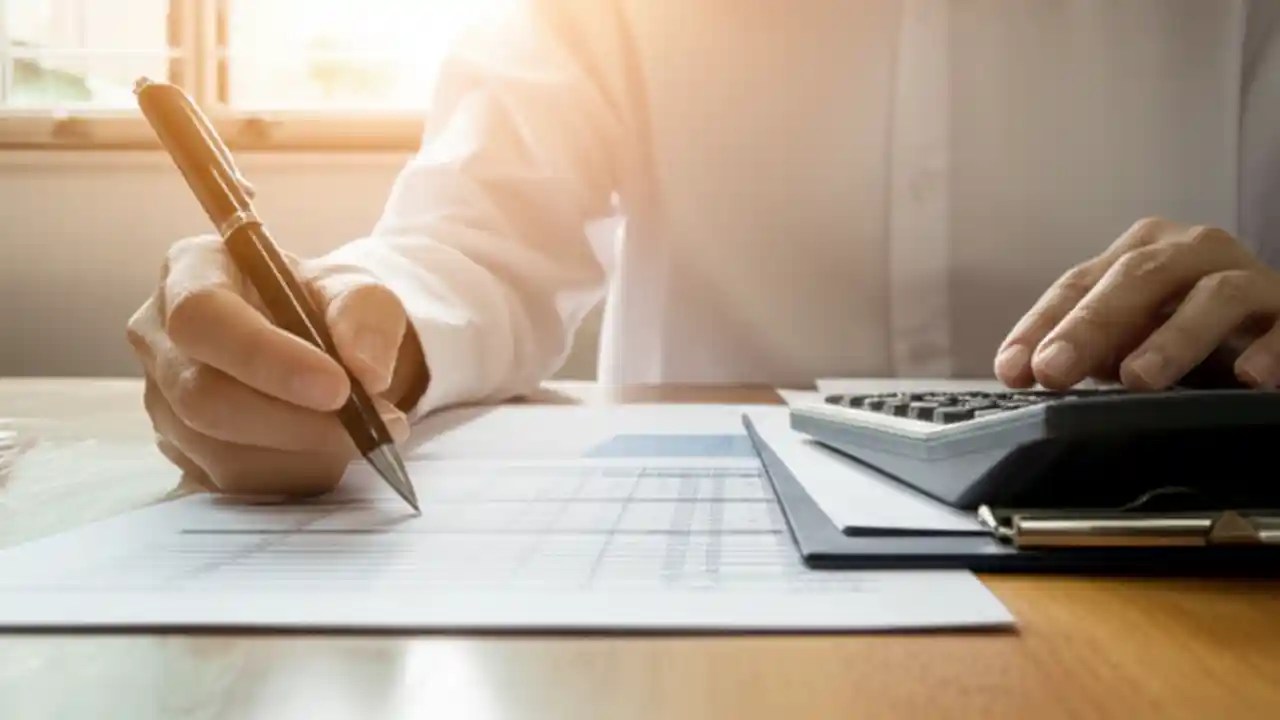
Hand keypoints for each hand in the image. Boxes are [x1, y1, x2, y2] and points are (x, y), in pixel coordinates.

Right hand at [127, 236, 423, 495]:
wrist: (318, 346)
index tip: (338, 387)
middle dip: (294, 422)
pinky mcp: (179, 449)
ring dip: (302, 454)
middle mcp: (158, 334)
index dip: (265, 358)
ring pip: (219, 450)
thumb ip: (366, 314)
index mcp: (190, 270)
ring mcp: (160, 398)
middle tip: (368, 428)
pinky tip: (328, 452)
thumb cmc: (325, 307)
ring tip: (359, 436)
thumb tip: (367, 371)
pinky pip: (231, 481)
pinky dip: (293, 475)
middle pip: (202, 396)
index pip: (202, 316)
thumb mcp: (357, 289)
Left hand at [995, 217, 1279, 390]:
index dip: (1041, 326)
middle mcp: (1193, 252)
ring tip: (1139, 378)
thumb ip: (1092, 348)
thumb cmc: (1192, 333)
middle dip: (1091, 325)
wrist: (1279, 329)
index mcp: (1141, 252)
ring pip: (1212, 295)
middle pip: (1136, 278)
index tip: (1011, 369)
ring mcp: (1249, 277)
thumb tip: (1034, 370)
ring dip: (1173, 337)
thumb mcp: (1134, 337)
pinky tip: (1248, 376)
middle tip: (1055, 369)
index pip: (1079, 284)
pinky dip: (1269, 348)